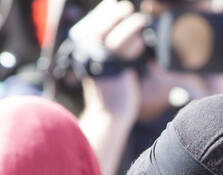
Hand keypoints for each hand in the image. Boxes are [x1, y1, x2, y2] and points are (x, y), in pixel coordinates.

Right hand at [71, 0, 146, 120]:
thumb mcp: (102, 66)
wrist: (108, 115)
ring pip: (114, 36)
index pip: (90, 25)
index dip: (103, 13)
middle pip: (100, 26)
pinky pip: (125, 50)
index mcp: (80, 51)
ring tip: (140, 20)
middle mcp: (86, 54)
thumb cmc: (109, 91)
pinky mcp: (113, 70)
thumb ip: (104, 49)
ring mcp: (98, 61)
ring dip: (129, 25)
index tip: (113, 5)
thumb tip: (115, 30)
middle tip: (126, 7)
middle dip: (114, 14)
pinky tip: (141, 41)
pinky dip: (135, 43)